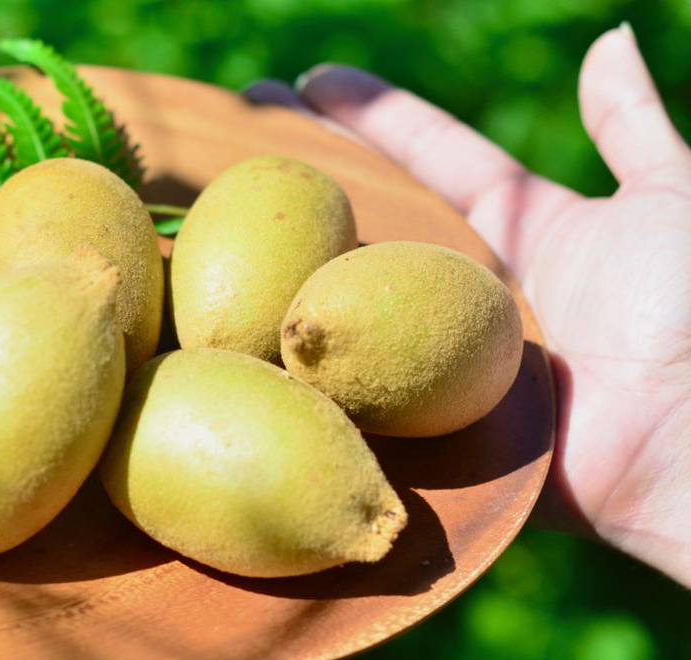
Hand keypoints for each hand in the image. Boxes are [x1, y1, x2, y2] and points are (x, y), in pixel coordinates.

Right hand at [248, 24, 690, 585]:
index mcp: (519, 234)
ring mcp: (440, 363)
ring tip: (205, 242)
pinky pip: (353, 398)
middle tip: (226, 149)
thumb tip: (609, 39)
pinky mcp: (428, 429)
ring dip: (280, 285)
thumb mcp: (671, 198)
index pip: (427, 159)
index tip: (304, 83)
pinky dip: (299, 380)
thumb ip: (631, 129)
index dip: (368, 119)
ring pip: (348, 314)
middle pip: (370, 230)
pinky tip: (232, 353)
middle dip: (302, 191)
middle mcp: (466, 295)